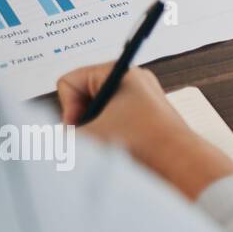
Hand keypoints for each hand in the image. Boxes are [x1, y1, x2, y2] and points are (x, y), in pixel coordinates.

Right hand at [57, 63, 232, 197]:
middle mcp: (131, 79)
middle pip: (82, 96)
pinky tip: (120, 148)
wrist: (177, 160)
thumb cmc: (137, 140)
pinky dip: (110, 135)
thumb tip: (55, 134)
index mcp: (117, 71)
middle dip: (81, 119)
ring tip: (109, 144)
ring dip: (95, 130)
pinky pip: (114, 121)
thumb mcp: (88, 133)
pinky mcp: (146, 115)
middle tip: (94, 136)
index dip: (67, 106)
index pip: (69, 81)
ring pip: (97, 111)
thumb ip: (63, 130)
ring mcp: (140, 96)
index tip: (81, 124)